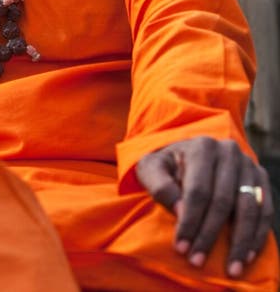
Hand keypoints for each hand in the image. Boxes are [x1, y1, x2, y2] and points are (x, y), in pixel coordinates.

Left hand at [136, 136, 272, 277]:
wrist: (189, 155)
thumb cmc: (167, 166)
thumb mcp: (152, 169)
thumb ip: (161, 187)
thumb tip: (181, 212)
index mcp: (201, 147)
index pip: (198, 190)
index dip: (190, 221)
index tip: (181, 247)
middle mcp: (228, 151)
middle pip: (223, 201)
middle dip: (209, 235)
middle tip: (197, 261)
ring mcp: (248, 164)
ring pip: (248, 208)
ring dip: (240, 242)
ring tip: (230, 269)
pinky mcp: (260, 178)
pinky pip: (264, 210)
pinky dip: (257, 236)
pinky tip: (246, 256)